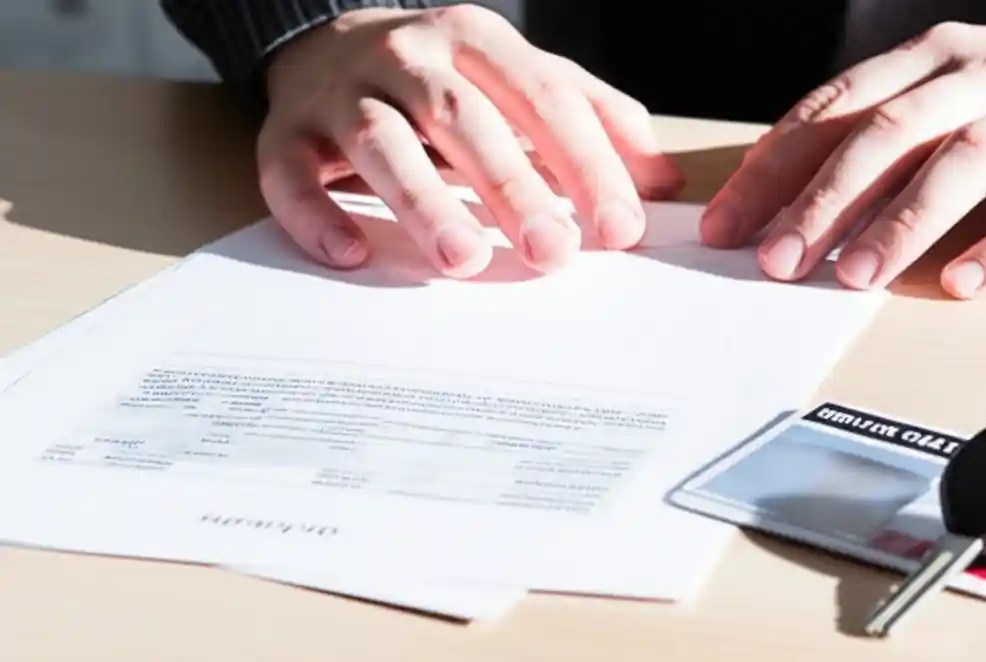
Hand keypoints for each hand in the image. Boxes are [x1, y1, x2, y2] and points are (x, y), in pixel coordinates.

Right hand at [257, 5, 681, 276]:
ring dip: (424, 202)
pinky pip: (290, 172)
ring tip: (464, 259)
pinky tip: (350, 253)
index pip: (544, 99)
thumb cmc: (446, 79)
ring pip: (383, 143)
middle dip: (514, 188)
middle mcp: (409, 57)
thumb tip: (663, 180)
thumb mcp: (525, 80)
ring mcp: (342, 92)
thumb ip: (596, 118)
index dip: (585, 164)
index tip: (620, 228)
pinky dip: (315, 214)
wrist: (326, 45)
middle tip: (553, 254)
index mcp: (477, 41)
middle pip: (465, 121)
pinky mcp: (284, 132)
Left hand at [701, 23, 985, 297]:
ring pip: (967, 161)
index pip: (836, 110)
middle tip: (777, 260)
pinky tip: (963, 282)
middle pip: (892, 133)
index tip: (726, 227)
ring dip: (903, 222)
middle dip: (825, 199)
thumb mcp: (948, 102)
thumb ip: (877, 138)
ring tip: (854, 276)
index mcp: (934, 59)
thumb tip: (780, 199)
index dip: (775, 169)